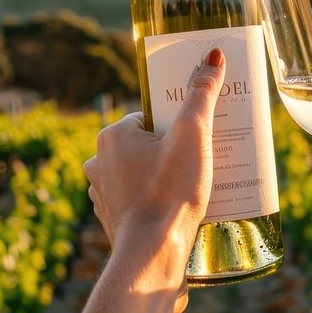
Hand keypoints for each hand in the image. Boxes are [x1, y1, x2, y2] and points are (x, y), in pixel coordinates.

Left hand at [83, 48, 225, 312]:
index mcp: (113, 136)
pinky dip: (157, 204)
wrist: (153, 257)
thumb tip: (212, 55)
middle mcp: (99, 163)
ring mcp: (103, 195)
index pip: (152, 118)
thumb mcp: (195, 134)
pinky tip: (181, 213)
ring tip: (197, 189)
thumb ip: (203, 93)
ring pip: (142, 175)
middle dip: (174, 153)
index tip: (200, 138)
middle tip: (204, 163)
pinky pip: (139, 202)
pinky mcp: (113, 222)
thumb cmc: (171, 192)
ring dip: (165, 179)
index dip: (179, 126)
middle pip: (148, 146)